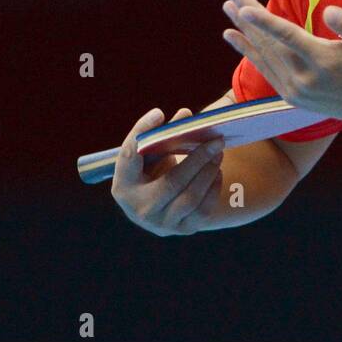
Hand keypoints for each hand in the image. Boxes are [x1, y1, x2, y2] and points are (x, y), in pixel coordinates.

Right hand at [111, 107, 225, 236]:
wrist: (164, 205)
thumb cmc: (155, 172)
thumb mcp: (153, 155)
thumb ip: (164, 135)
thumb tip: (185, 114)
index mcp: (123, 187)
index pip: (130, 156)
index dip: (142, 132)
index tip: (159, 112)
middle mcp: (138, 209)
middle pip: (172, 182)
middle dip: (198, 158)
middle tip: (216, 140)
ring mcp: (161, 224)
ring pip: (190, 197)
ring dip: (209, 171)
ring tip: (218, 153)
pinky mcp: (183, 229)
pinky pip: (203, 209)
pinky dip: (213, 188)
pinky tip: (216, 172)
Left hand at [220, 0, 341, 128]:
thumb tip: (328, 12)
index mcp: (325, 62)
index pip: (288, 38)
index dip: (264, 21)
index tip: (242, 7)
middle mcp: (305, 80)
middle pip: (269, 43)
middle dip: (248, 17)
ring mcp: (296, 91)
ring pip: (263, 57)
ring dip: (243, 32)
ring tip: (227, 9)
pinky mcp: (292, 97)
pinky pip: (265, 70)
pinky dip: (249, 53)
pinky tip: (236, 37)